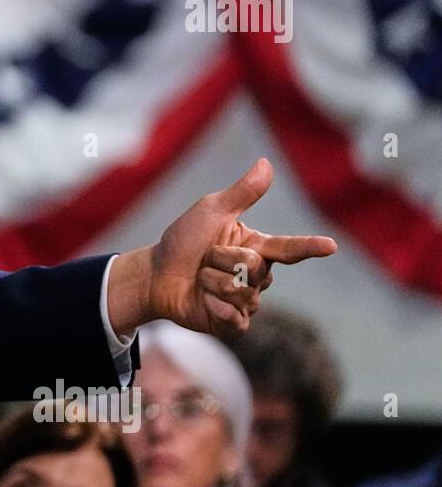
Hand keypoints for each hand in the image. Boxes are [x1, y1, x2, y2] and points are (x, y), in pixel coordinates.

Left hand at [108, 158, 336, 340]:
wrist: (155, 275)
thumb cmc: (183, 241)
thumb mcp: (211, 211)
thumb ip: (242, 192)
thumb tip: (267, 162)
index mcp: (257, 248)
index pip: (289, 248)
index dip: (309, 247)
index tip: (330, 246)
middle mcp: (256, 276)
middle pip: (257, 269)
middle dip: (224, 260)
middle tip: (204, 259)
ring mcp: (246, 301)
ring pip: (245, 294)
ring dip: (213, 282)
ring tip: (200, 279)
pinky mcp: (232, 323)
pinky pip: (236, 319)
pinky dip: (216, 308)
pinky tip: (204, 302)